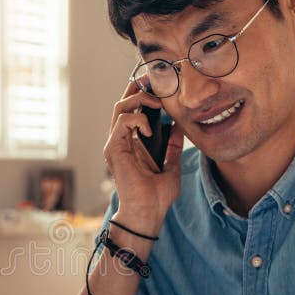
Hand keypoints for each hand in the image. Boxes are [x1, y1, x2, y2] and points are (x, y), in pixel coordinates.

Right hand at [103, 81, 184, 233]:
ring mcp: (114, 145)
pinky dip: (139, 119)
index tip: (158, 86)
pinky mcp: (114, 149)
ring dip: (140, 99)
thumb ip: (173, 146)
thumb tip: (180, 126)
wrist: (148, 213)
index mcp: (131, 144)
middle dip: (138, 88)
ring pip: (120, 108)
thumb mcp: (171, 165)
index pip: (132, 111)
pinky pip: (123, 121)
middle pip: (123, 104)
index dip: (142, 94)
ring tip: (158, 103)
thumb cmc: (157, 196)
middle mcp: (120, 142)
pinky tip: (152, 130)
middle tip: (155, 81)